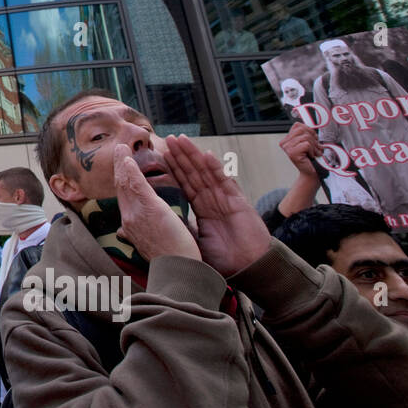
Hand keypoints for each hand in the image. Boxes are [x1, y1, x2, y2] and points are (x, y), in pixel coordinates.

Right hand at [114, 144, 200, 262]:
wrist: (178, 270)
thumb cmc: (169, 259)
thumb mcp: (147, 244)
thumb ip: (134, 235)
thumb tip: (120, 232)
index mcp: (131, 225)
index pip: (124, 197)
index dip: (122, 180)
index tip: (121, 167)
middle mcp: (129, 218)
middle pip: (121, 188)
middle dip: (119, 168)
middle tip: (118, 150)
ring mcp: (136, 214)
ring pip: (125, 184)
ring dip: (122, 164)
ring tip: (121, 148)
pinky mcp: (149, 209)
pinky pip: (137, 186)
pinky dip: (131, 171)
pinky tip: (128, 160)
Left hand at [163, 135, 271, 276]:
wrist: (248, 268)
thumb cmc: (226, 258)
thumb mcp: (196, 241)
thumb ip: (183, 228)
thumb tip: (159, 226)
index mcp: (203, 208)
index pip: (185, 184)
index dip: (175, 169)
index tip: (162, 155)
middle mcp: (213, 200)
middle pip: (194, 174)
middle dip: (181, 156)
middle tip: (169, 139)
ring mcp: (225, 199)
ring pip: (206, 172)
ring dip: (194, 155)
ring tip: (182, 140)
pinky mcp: (237, 202)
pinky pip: (224, 182)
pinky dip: (216, 168)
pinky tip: (206, 155)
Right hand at [279, 122, 320, 176]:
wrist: (311, 172)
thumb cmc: (310, 158)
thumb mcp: (307, 142)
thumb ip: (305, 133)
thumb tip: (308, 127)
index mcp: (287, 139)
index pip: (298, 125)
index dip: (309, 131)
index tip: (313, 139)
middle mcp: (284, 143)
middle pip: (302, 130)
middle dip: (312, 138)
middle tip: (314, 147)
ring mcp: (287, 148)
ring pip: (306, 137)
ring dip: (314, 146)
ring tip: (313, 153)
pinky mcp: (292, 153)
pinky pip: (307, 144)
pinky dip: (312, 151)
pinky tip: (310, 156)